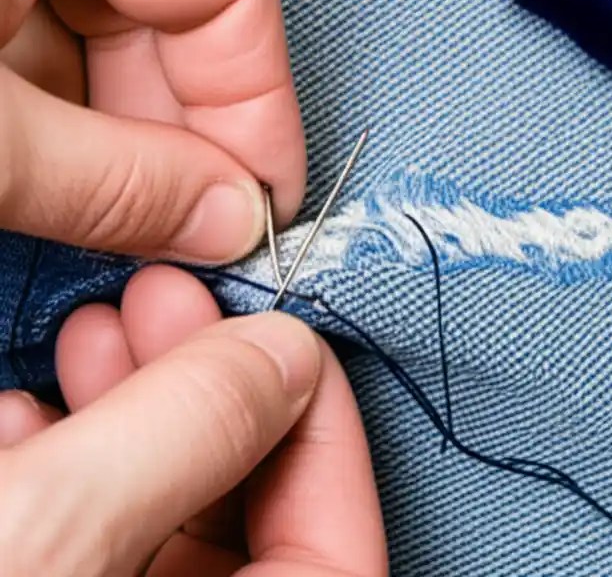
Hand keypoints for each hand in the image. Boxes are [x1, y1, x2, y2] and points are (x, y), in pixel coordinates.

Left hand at [0, 0, 305, 263]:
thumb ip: (114, 181)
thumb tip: (232, 224)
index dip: (259, 104)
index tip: (261, 207)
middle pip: (169, 5)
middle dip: (184, 130)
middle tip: (187, 232)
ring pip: (100, 28)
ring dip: (116, 133)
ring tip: (113, 220)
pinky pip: (32, 31)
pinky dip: (53, 113)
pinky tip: (50, 180)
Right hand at [0, 265, 387, 575]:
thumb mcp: (64, 523)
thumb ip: (193, 430)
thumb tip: (286, 351)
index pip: (338, 551)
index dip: (323, 429)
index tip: (283, 335)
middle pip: (246, 514)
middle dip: (210, 396)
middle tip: (169, 304)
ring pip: (163, 513)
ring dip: (134, 410)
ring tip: (95, 331)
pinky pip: (89, 536)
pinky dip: (69, 464)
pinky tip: (26, 410)